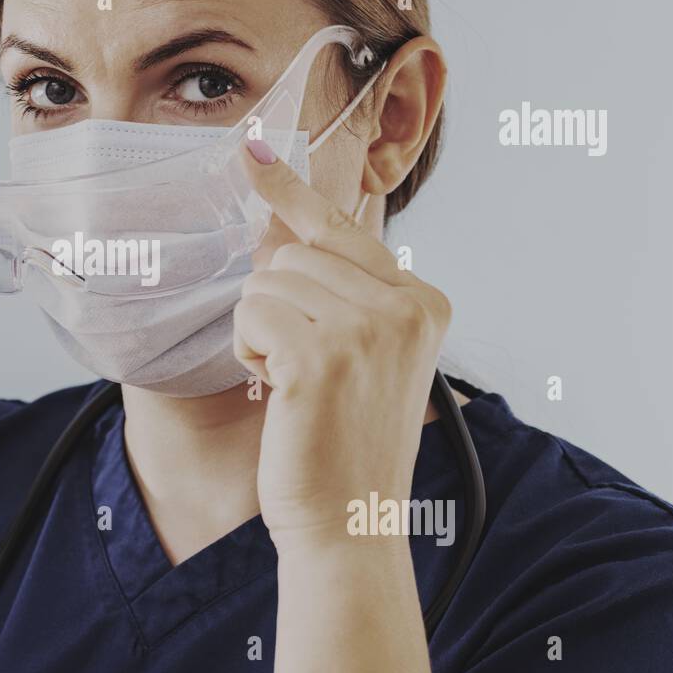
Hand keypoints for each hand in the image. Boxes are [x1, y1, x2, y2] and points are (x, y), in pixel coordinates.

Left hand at [233, 140, 452, 543]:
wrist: (349, 522)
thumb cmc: (344, 442)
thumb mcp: (362, 354)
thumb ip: (337, 290)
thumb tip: (276, 230)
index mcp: (424, 300)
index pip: (343, 227)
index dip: (290, 191)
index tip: (251, 150)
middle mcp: (405, 305)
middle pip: (292, 255)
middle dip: (275, 308)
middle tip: (301, 370)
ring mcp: (366, 328)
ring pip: (266, 282)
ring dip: (260, 333)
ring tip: (293, 385)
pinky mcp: (320, 356)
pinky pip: (250, 315)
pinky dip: (248, 352)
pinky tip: (278, 392)